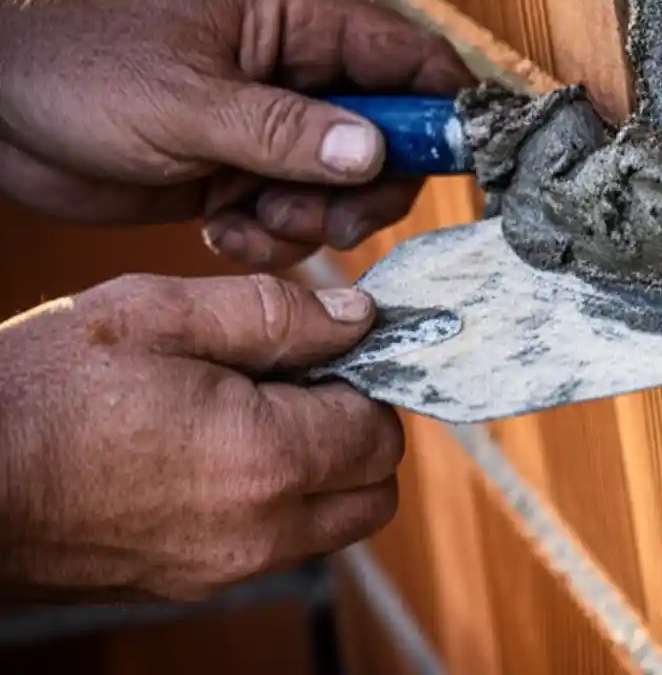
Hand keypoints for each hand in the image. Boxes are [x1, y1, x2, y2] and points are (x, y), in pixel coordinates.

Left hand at [0, 0, 474, 268]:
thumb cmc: (81, 74)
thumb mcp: (187, 103)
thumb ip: (285, 131)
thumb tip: (374, 152)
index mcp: (293, 23)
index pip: (404, 57)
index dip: (444, 108)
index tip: (465, 162)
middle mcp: (295, 74)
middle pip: (387, 137)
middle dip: (365, 190)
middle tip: (324, 220)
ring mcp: (271, 127)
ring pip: (342, 188)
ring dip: (308, 222)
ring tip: (249, 222)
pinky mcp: (243, 174)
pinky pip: (293, 217)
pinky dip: (270, 238)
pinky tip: (219, 231)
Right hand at [0, 274, 403, 601]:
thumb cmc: (45, 389)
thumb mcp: (157, 314)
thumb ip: (274, 314)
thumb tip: (357, 319)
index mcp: (266, 457)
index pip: (379, 433)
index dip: (363, 385)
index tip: (324, 357)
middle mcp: (261, 530)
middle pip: (373, 493)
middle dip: (358, 436)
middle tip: (301, 388)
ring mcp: (227, 568)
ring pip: (333, 527)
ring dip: (324, 476)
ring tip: (257, 419)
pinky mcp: (192, 585)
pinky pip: (279, 548)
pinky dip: (280, 506)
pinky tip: (221, 457)